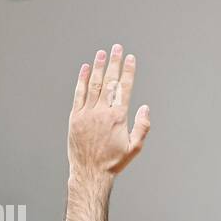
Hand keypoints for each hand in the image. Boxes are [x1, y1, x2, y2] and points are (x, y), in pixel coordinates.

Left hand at [68, 44, 150, 178]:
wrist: (90, 172)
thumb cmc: (114, 162)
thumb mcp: (135, 148)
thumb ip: (142, 127)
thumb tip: (145, 107)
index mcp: (118, 117)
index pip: (124, 88)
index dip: (128, 71)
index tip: (130, 58)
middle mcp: (102, 111)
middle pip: (109, 81)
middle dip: (114, 62)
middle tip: (117, 47)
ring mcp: (87, 113)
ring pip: (93, 84)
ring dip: (98, 66)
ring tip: (102, 53)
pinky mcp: (75, 117)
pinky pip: (79, 94)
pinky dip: (81, 79)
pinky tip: (85, 68)